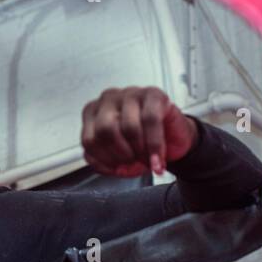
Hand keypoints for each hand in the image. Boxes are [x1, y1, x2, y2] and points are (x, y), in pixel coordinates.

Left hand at [81, 86, 197, 176]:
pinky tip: (157, 160)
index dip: (105, 160)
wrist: (172, 140)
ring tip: (148, 159)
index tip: (118, 167)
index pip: (89, 140)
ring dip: (140, 151)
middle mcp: (108, 100)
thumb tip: (111, 167)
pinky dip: (155, 146)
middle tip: (134, 161)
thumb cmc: (142, 145)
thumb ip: (107, 164)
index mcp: (93, 114)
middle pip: (106, 131)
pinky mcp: (153, 94)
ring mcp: (130, 94)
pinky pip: (151, 121)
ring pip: (129, 127)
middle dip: (122, 154)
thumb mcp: (120, 160)